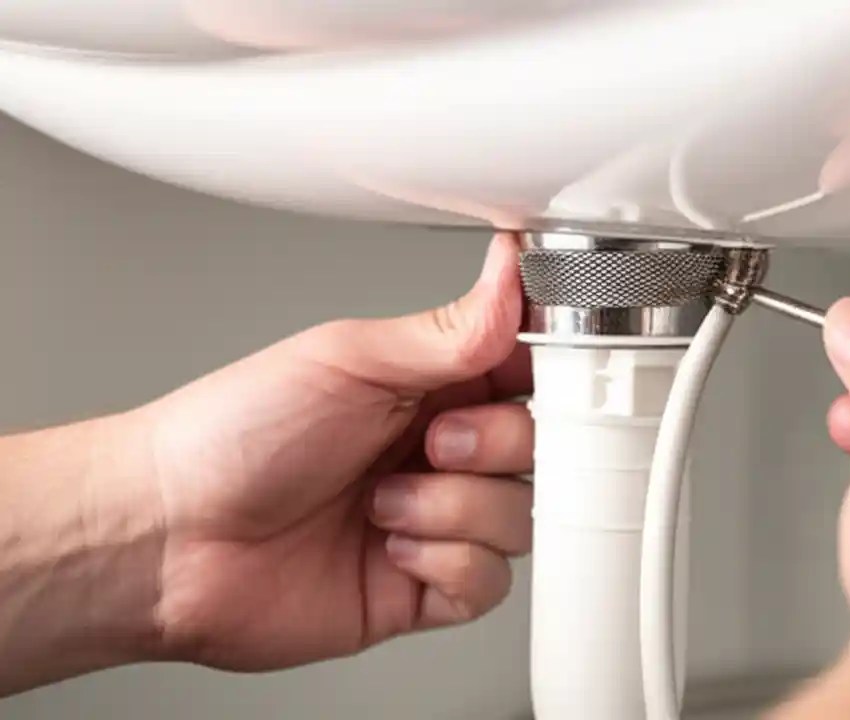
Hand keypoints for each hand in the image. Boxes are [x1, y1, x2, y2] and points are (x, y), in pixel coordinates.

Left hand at [131, 233, 532, 669]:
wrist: (167, 539)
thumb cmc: (229, 436)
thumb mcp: (347, 360)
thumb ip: (448, 329)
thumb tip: (509, 271)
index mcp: (429, 383)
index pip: (529, 371)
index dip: (549, 376)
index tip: (541, 376)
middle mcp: (440, 450)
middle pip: (540, 447)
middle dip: (491, 446)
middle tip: (430, 442)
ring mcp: (436, 519)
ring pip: (521, 516)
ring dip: (454, 508)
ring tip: (385, 502)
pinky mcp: (426, 586)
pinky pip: (490, 580)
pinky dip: (447, 561)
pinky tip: (391, 547)